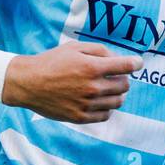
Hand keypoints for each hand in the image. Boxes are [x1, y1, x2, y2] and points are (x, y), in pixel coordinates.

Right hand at [3, 41, 142, 122]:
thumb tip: (119, 59)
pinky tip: (98, 100)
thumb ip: (100, 50)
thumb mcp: (75, 48)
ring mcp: (87, 104)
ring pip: (118, 102)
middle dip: (122, 79)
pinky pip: (106, 115)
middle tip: (113, 76)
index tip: (136, 64)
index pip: (126, 67)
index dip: (135, 64)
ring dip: (117, 94)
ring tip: (106, 89)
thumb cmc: (52, 62)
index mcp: (92, 67)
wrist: (28, 83)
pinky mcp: (80, 117)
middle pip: (125, 86)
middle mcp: (92, 87)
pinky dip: (106, 107)